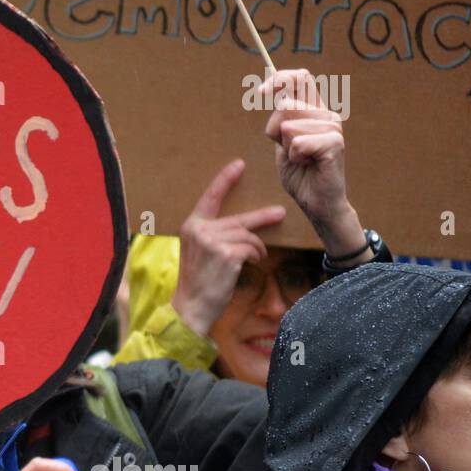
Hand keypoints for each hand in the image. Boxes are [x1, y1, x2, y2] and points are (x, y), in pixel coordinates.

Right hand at [171, 160, 285, 335]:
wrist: (192, 306)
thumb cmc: (199, 281)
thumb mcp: (200, 253)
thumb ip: (213, 236)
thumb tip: (243, 229)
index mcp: (191, 226)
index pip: (210, 197)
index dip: (225, 180)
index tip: (239, 164)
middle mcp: (200, 230)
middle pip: (239, 220)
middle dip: (261, 219)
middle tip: (279, 213)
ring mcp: (212, 241)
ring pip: (248, 235)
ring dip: (256, 248)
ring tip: (255, 258)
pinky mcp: (226, 254)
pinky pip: (252, 248)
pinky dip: (256, 255)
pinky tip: (252, 263)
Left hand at [263, 69, 365, 260]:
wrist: (316, 202)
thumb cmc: (300, 173)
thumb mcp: (281, 142)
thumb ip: (279, 120)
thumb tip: (274, 93)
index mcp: (313, 110)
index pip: (300, 77)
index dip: (278, 79)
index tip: (261, 93)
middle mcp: (326, 114)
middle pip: (287, 102)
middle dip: (276, 129)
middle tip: (290, 149)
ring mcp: (333, 127)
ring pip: (289, 125)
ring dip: (287, 147)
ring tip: (302, 159)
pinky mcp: (335, 143)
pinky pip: (298, 143)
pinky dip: (295, 157)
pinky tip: (308, 164)